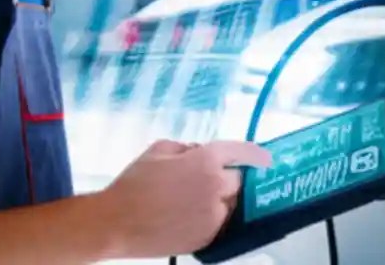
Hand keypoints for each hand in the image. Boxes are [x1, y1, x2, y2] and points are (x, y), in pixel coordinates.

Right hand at [96, 139, 272, 258]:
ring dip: (220, 198)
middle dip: (227, 177)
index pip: (242, 153)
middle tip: (205, 178)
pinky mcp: (208, 237)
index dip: (256, 155)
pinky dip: (210, 216)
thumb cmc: (134, 184)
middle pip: (238, 182)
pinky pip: (219, 222)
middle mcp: (216, 188)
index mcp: (206, 162)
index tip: (266, 159)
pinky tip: (187, 214)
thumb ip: (187, 148)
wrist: (118, 222)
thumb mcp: (158, 149)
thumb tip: (198, 154)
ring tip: (192, 198)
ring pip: (230, 204)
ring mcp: (214, 216)